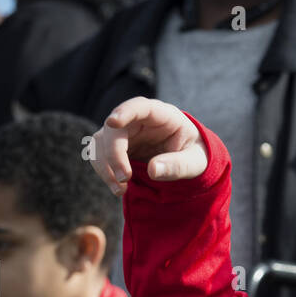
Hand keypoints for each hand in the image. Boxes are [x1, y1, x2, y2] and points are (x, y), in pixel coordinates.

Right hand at [89, 97, 208, 195]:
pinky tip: (119, 188)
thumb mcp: (195, 162)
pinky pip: (100, 155)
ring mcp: (125, 132)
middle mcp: (139, 120)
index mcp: (163, 116)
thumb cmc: (194, 156)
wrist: (188, 161)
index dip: (125, 111)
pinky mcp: (117, 147)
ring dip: (105, 166)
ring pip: (101, 141)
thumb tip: (153, 171)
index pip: (140, 106)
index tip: (113, 122)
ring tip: (120, 190)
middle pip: (115, 128)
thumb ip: (178, 166)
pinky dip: (104, 172)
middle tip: (125, 179)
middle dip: (114, 154)